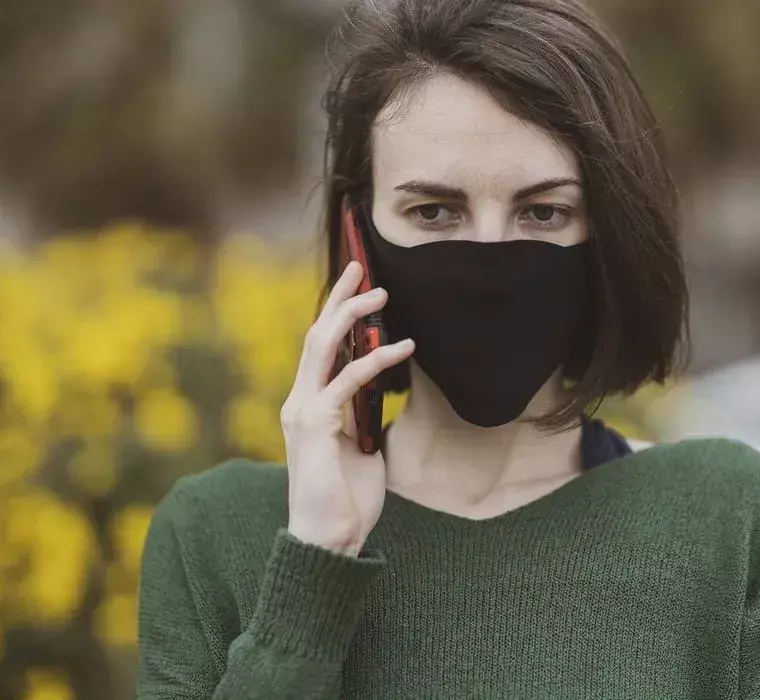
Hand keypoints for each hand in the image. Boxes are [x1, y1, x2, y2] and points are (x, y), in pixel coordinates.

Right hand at [281, 260, 413, 555]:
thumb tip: (382, 389)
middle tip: (362, 267)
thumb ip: (364, 415)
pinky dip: (375, 360)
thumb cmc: (347, 498)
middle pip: (317, 335)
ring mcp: (304, 411)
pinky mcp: (315, 425)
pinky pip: (347, 380)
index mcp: (311, 405)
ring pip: (322, 347)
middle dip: (339, 299)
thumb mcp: (362, 447)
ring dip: (351, 315)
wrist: (330, 539)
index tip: (356, 284)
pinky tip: (402, 347)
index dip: (336, 313)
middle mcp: (301, 401)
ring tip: (381, 294)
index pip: (321, 348)